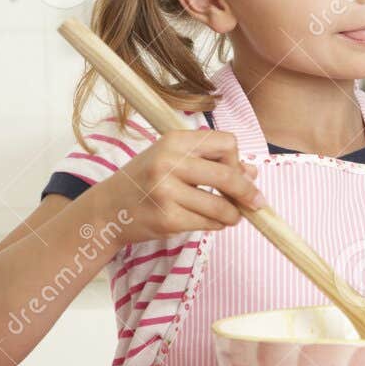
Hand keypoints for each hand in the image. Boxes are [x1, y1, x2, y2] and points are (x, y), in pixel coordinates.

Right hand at [100, 128, 264, 242]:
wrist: (108, 210)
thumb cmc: (146, 181)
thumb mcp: (173, 160)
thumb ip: (211, 163)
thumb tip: (252, 173)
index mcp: (174, 140)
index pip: (226, 143)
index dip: (236, 159)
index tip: (234, 172)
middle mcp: (169, 162)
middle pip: (227, 175)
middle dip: (247, 192)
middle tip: (256, 203)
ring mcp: (166, 191)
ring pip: (221, 205)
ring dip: (233, 214)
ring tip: (232, 216)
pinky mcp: (167, 218)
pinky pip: (207, 223)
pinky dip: (217, 225)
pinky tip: (212, 222)